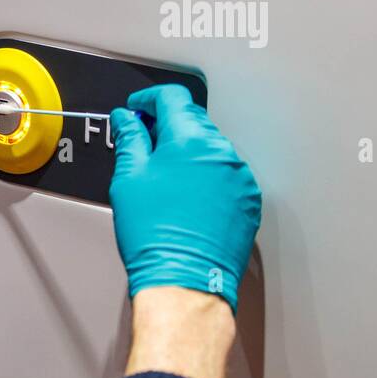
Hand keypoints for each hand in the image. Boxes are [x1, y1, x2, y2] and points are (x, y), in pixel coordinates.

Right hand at [109, 84, 260, 312]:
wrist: (184, 279)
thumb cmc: (155, 235)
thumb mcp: (129, 179)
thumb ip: (130, 139)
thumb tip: (127, 120)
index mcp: (192, 140)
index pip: (173, 98)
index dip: (149, 100)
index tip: (137, 109)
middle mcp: (223, 153)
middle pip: (194, 122)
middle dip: (167, 127)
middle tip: (143, 144)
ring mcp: (240, 178)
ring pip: (210, 150)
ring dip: (188, 154)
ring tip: (163, 180)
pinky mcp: (248, 201)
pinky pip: (225, 176)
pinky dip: (205, 178)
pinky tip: (185, 199)